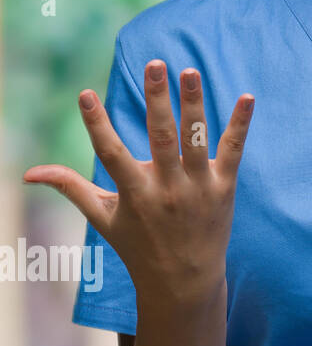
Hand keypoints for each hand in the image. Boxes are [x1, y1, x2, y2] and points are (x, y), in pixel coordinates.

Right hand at [23, 60, 253, 304]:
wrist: (184, 281)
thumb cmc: (138, 246)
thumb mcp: (103, 218)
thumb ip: (71, 188)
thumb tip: (29, 173)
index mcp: (134, 194)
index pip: (110, 152)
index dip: (96, 124)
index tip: (86, 93)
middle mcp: (167, 188)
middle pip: (161, 137)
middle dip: (156, 100)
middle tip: (154, 64)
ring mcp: (198, 187)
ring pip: (196, 139)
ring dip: (193, 104)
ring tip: (189, 71)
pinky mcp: (225, 187)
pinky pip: (234, 150)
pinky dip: (240, 124)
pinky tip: (247, 97)